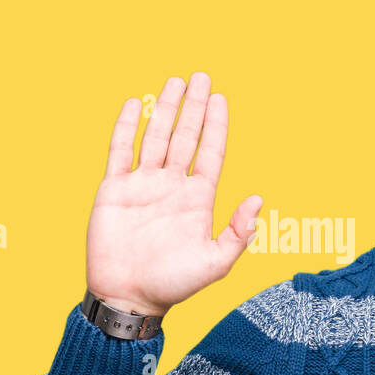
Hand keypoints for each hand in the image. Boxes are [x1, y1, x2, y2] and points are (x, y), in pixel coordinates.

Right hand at [86, 72, 262, 316]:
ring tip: (175, 81)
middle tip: (202, 75)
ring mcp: (143, 185)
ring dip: (166, 109)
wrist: (129, 298)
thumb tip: (259, 200)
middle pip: (185, 136)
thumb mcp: (215, 263)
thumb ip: (238, 233)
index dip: (216, 125)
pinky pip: (121, 151)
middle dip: (194, 107)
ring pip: (155, 137)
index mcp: (197, 198)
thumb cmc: (173, 285)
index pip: (210, 152)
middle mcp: (171, 185)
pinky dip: (127, 126)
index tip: (221, 98)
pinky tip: (137, 103)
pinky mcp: (114, 189)